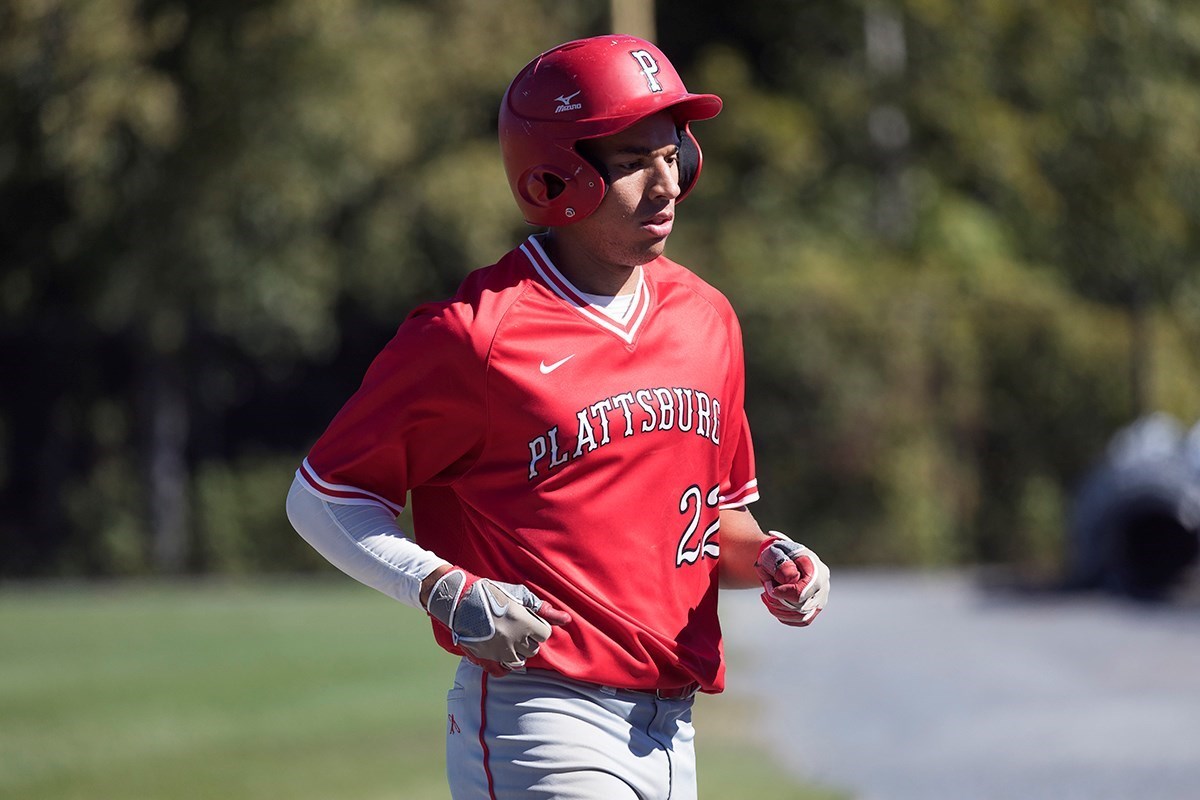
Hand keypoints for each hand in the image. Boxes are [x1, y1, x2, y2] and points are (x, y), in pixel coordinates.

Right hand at [423, 567, 571, 673]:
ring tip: (509, 638)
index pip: (545, 634)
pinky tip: (501, 652)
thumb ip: (543, 610)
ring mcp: (499, 651)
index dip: (538, 626)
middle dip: (528, 639)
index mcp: (523, 622)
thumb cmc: (490, 593)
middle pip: (533, 648)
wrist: (458, 599)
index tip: (529, 620)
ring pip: (520, 661)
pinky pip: (502, 671)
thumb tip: (567, 619)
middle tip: (517, 627)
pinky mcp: (485, 658)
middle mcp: (513, 639)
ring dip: (518, 651)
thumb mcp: (518, 595)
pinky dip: (504, 664)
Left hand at [754, 532, 829, 626]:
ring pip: (801, 616)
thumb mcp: (775, 554)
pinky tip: (772, 603)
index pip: (806, 590)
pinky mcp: (813, 610)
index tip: (771, 589)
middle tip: (766, 588)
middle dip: (779, 600)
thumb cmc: (776, 556)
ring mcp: (820, 600)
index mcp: (817, 569)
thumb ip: (782, 564)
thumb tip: (790, 579)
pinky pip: (800, 621)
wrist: (778, 560)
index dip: (787, 594)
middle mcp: (823, 587)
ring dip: (778, 609)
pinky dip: (783, 616)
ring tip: (766, 596)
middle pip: (803, 605)